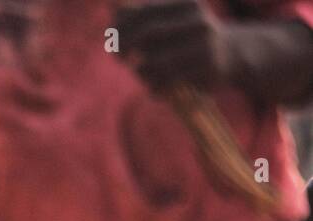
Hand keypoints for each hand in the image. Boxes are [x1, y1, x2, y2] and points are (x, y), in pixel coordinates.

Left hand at [116, 0, 232, 91]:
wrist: (232, 54)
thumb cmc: (187, 39)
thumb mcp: (170, 22)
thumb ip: (143, 18)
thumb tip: (115, 11)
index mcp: (186, 5)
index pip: (144, 12)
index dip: (121, 26)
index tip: (111, 39)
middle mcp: (197, 21)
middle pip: (146, 32)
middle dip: (124, 46)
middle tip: (119, 58)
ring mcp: (203, 45)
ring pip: (152, 61)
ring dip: (141, 71)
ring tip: (146, 73)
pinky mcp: (205, 69)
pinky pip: (165, 81)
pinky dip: (153, 88)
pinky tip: (156, 88)